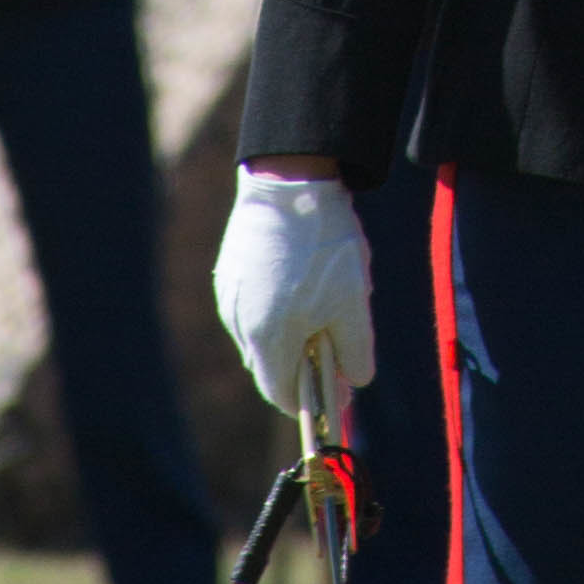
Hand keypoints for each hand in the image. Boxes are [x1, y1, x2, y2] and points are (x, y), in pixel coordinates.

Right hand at [216, 168, 376, 416]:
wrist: (289, 181)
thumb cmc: (324, 244)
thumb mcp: (353, 303)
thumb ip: (356, 352)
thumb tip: (354, 383)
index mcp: (269, 338)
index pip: (281, 393)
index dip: (311, 402)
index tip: (338, 396)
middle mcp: (240, 324)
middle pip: (271, 365)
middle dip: (303, 367)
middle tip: (338, 348)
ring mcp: (230, 298)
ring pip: (261, 336)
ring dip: (290, 337)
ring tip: (325, 307)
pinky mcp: (228, 274)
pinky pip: (252, 309)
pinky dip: (276, 312)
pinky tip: (301, 285)